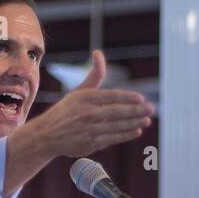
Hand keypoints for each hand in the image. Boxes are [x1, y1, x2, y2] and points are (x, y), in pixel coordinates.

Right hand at [24, 50, 154, 158]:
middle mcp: (88, 113)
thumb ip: (94, 75)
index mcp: (86, 98)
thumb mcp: (79, 91)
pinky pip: (112, 138)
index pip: (112, 96)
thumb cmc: (67, 111)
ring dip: (134, 123)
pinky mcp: (90, 144)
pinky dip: (126, 135)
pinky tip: (136, 130)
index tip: (141, 98)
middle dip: (137, 111)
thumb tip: (98, 53)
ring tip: (147, 120)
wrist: (47, 135)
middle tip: (151, 109)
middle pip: (117, 112)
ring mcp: (89, 129)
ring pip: (117, 126)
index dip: (128, 98)